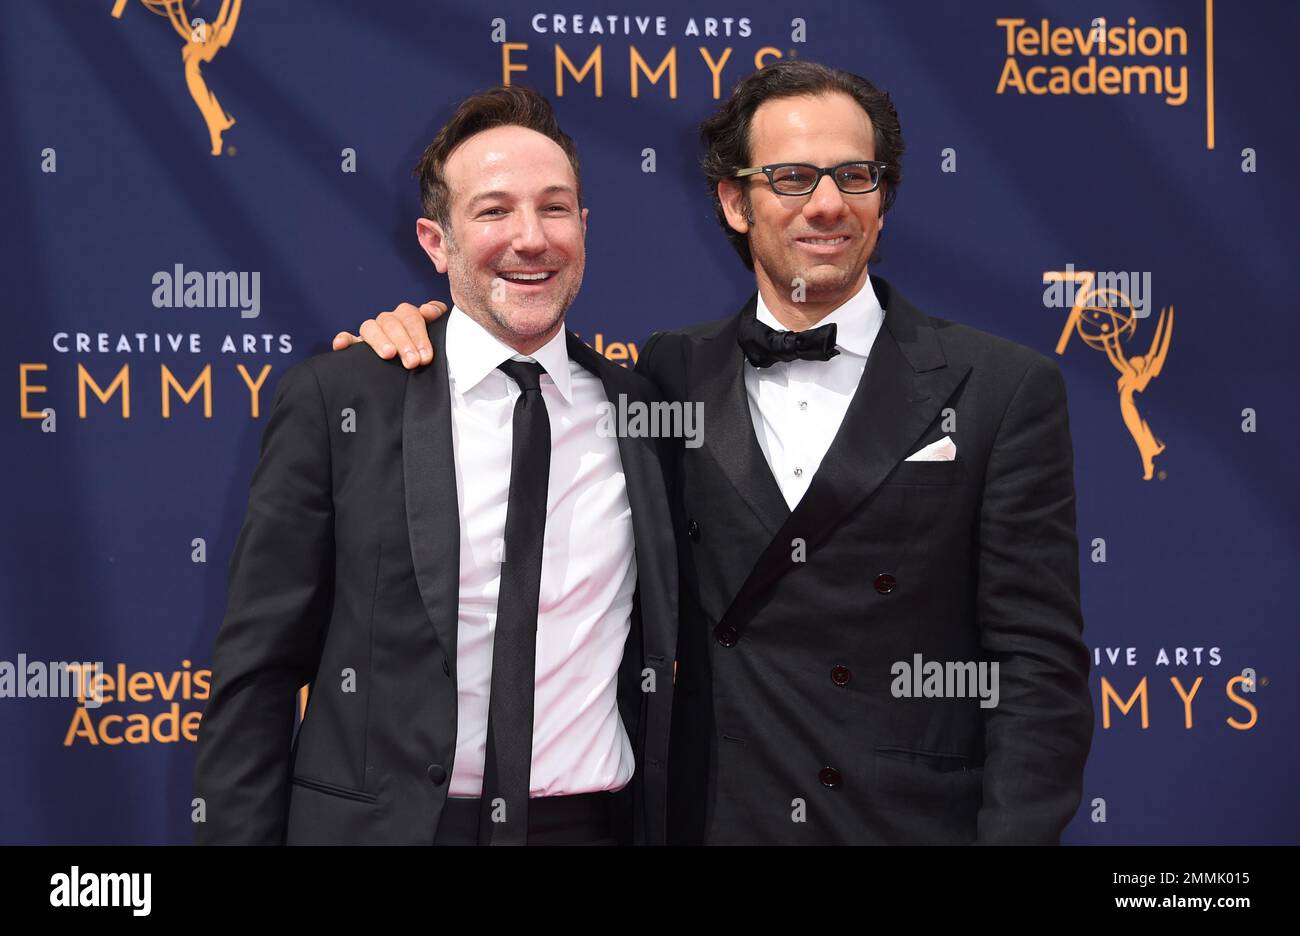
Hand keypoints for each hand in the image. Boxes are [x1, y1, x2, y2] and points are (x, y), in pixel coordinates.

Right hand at [331, 300, 448, 368]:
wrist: (418, 366)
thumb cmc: (428, 349)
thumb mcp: (438, 331)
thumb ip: (437, 315)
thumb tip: (428, 310)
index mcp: (407, 315)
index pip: (410, 317)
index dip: (419, 335)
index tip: (426, 356)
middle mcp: (388, 321)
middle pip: (391, 323)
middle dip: (404, 343)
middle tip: (413, 362)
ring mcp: (372, 332)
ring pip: (370, 327)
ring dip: (380, 340)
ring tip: (389, 355)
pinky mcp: (356, 345)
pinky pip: (347, 338)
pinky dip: (343, 340)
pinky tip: (341, 345)